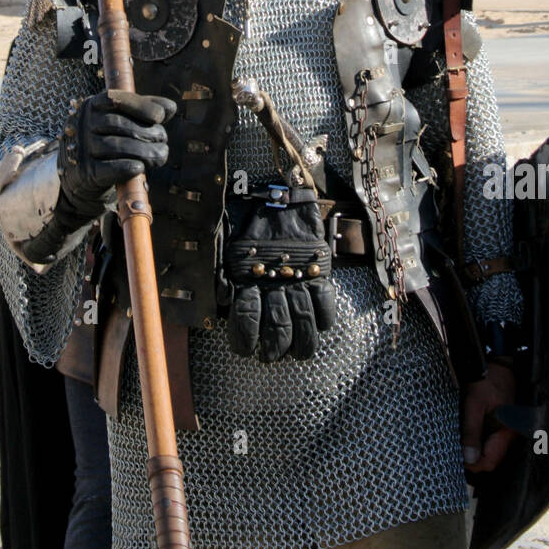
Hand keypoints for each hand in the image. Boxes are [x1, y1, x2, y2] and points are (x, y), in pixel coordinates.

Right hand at [57, 89, 174, 221]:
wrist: (89, 171)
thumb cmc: (115, 137)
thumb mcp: (128, 118)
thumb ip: (148, 109)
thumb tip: (170, 108)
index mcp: (95, 104)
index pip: (116, 99)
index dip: (141, 106)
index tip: (160, 117)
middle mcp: (85, 123)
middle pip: (117, 124)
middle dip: (146, 132)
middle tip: (163, 140)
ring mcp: (83, 147)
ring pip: (115, 146)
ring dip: (143, 151)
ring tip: (160, 155)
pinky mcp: (86, 171)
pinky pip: (106, 169)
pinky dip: (126, 167)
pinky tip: (141, 167)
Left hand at [225, 187, 335, 361]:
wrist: (276, 191)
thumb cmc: (244, 218)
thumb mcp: (224, 244)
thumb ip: (223, 273)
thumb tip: (223, 299)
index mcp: (247, 276)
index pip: (247, 319)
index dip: (245, 340)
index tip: (245, 351)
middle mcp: (274, 281)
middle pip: (278, 328)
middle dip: (274, 349)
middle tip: (270, 357)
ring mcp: (298, 276)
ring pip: (304, 322)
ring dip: (301, 344)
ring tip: (296, 354)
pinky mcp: (317, 269)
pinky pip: (325, 301)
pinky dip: (324, 318)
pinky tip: (319, 326)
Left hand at [461, 363, 516, 473]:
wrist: (497, 363)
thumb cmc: (487, 379)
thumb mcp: (474, 403)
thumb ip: (471, 431)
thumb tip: (469, 458)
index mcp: (506, 432)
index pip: (490, 462)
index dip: (473, 464)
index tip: (457, 459)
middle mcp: (508, 434)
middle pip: (490, 459)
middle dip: (472, 459)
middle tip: (454, 451)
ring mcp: (505, 429)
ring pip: (489, 450)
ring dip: (474, 450)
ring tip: (458, 442)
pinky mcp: (500, 423)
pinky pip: (489, 440)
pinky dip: (477, 440)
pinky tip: (466, 433)